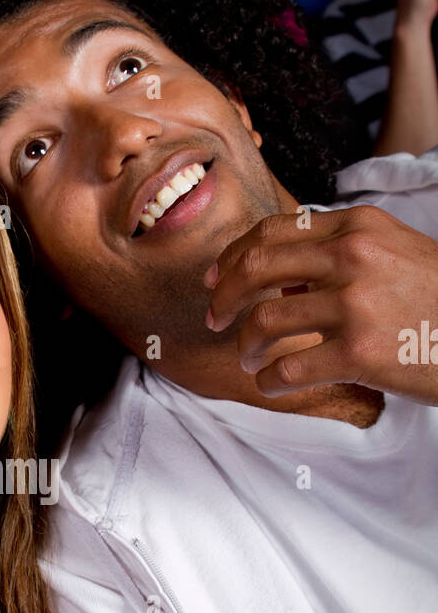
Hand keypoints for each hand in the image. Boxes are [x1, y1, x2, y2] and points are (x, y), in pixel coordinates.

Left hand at [205, 207, 437, 403]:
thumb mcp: (397, 254)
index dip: (233, 257)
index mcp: (359, 228)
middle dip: (224, 297)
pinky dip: (269, 380)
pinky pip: (287, 368)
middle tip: (215, 319)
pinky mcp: (357, 352)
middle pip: (255, 269)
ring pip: (263, 321)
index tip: (215, 279)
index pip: (273, 232)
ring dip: (245, 346)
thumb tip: (284, 282)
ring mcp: (355, 304)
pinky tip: (272, 384)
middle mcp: (353, 258)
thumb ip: (343, 255)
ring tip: (250, 359)